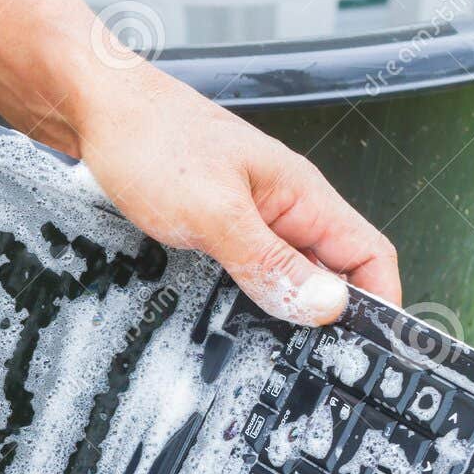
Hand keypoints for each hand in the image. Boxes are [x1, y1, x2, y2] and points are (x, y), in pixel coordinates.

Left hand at [74, 63, 399, 325]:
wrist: (95, 108)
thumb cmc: (150, 142)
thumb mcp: (215, 212)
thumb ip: (268, 260)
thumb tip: (325, 304)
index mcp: (301, 195)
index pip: (369, 254)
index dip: (379, 302)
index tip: (369, 347)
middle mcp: (282, 204)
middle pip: (329, 270)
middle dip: (328, 317)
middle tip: (313, 364)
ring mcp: (247, 213)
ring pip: (285, 271)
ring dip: (284, 307)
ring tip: (272, 347)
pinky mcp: (212, 221)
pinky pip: (247, 265)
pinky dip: (246, 294)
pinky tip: (229, 316)